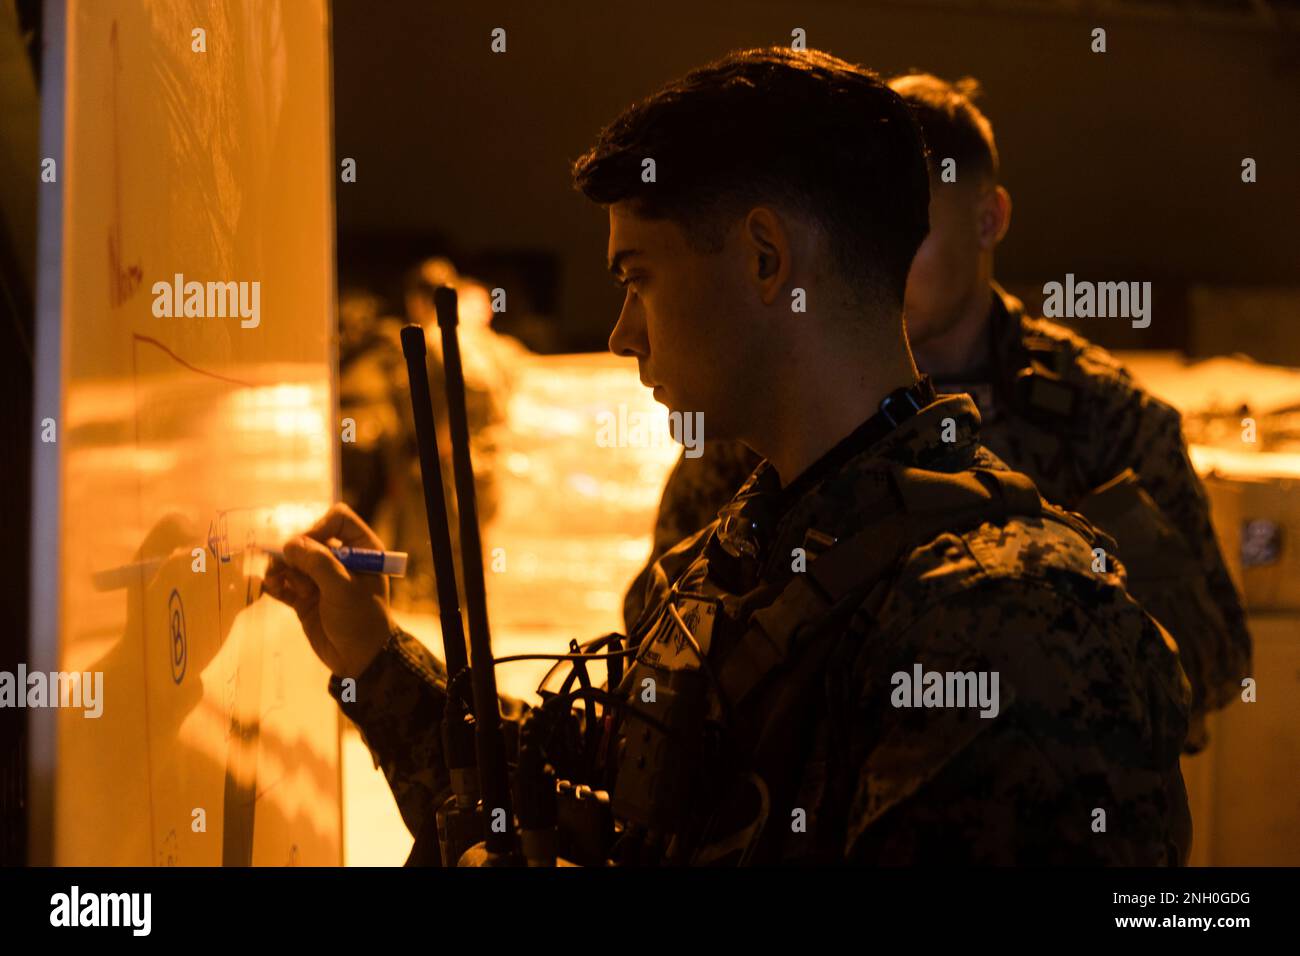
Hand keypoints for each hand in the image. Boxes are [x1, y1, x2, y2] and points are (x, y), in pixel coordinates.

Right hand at [263, 503, 393, 678]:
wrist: (358, 660)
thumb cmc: (360, 620)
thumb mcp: (343, 588)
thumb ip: (317, 562)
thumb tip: (289, 544)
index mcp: (361, 549)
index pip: (337, 519)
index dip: (318, 526)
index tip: (308, 545)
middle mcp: (340, 559)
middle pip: (308, 539)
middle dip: (294, 554)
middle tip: (292, 574)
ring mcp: (320, 578)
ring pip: (291, 560)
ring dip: (280, 569)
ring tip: (277, 583)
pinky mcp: (304, 597)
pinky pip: (283, 582)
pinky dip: (275, 584)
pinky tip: (271, 589)